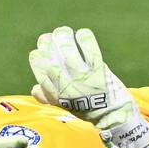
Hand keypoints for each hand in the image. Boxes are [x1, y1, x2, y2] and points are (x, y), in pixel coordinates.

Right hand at [28, 27, 148, 147]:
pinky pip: (91, 53)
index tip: (36, 51)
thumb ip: (49, 97)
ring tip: (62, 31)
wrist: (114, 116)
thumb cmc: (88, 109)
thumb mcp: (65, 107)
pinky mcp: (101, 72)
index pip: (42, 76)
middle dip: (47, 47)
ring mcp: (85, 80)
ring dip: (63, 40)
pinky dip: (86, 40)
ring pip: (70, 56)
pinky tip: (82, 33)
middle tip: (46, 36)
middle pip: (53, 64)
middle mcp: (70, 88)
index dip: (37, 61)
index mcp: (59, 96)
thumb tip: (34, 88)